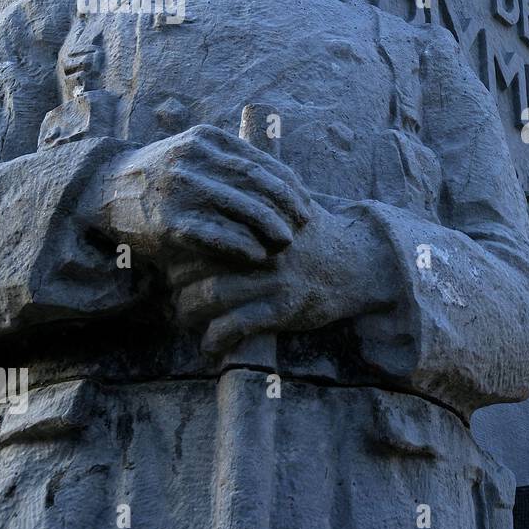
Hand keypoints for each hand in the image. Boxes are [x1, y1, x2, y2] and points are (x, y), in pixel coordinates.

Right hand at [95, 124, 311, 266]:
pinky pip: (216, 235)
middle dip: (286, 207)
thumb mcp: (194, 154)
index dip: (290, 186)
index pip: (262, 163)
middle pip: (257, 184)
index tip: (307, 204)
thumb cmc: (163, 177)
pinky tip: (258, 255)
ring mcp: (180, 189)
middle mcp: (193, 159)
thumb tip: (286, 180)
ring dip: (270, 228)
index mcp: (206, 139)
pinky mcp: (169, 221)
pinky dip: (242, 246)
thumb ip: (231, 159)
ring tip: (286, 242)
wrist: (104, 190)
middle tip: (304, 225)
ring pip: (242, 208)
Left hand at [166, 206, 384, 355]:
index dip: (179, 250)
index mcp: (256, 223)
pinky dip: (214, 340)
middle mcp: (261, 250)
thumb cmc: (313, 236)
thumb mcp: (287, 204)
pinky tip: (209, 346)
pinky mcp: (282, 309)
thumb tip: (216, 181)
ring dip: (188, 312)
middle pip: (199, 265)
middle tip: (171, 292)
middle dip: (177, 283)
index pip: (202, 234)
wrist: (356, 264)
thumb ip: (253, 197)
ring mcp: (272, 280)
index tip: (172, 261)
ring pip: (211, 296)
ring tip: (184, 317)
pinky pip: (235, 327)